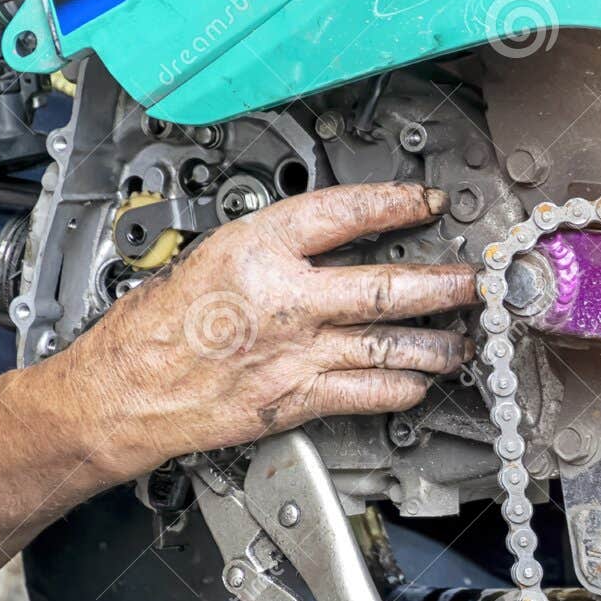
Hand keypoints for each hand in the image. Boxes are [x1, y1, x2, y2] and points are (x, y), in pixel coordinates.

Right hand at [55, 182, 477, 479]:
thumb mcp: (207, 257)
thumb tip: (319, 242)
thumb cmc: (155, 327)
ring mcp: (296, 353)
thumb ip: (271, 252)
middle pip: (387, 287)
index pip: (344, 213)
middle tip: (476, 281)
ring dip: (436, 344)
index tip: (427, 202)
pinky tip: (419, 382)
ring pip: (388, 344)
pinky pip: (367, 393)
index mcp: (257, 251)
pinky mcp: (298, 399)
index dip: (395, 204)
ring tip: (462, 341)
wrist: (124, 391)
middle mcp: (284, 301)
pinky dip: (400, 388)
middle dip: (443, 285)